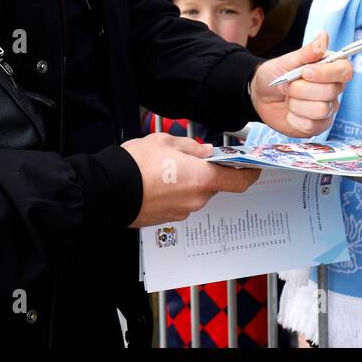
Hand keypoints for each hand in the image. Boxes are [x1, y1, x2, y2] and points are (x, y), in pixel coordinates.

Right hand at [121, 133, 261, 227]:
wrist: (109, 189)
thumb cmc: (137, 163)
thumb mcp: (166, 142)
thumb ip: (191, 147)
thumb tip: (204, 152)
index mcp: (202, 178)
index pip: (239, 181)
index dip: (249, 174)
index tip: (252, 168)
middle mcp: (197, 200)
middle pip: (212, 186)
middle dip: (206, 173)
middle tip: (191, 159)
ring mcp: (182, 212)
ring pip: (194, 194)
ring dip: (187, 183)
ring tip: (166, 169)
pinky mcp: (167, 219)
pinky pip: (179, 204)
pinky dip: (174, 193)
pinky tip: (157, 182)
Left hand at [248, 31, 353, 138]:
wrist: (260, 96)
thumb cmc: (275, 75)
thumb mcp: (287, 60)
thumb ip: (307, 51)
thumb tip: (323, 36)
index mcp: (330, 69)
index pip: (344, 71)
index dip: (326, 73)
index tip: (305, 72)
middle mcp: (333, 89)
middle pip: (329, 92)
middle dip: (301, 89)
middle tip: (287, 85)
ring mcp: (327, 109)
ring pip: (320, 110)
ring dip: (296, 104)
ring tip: (288, 98)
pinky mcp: (318, 126)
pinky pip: (311, 126)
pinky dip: (294, 118)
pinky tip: (290, 112)